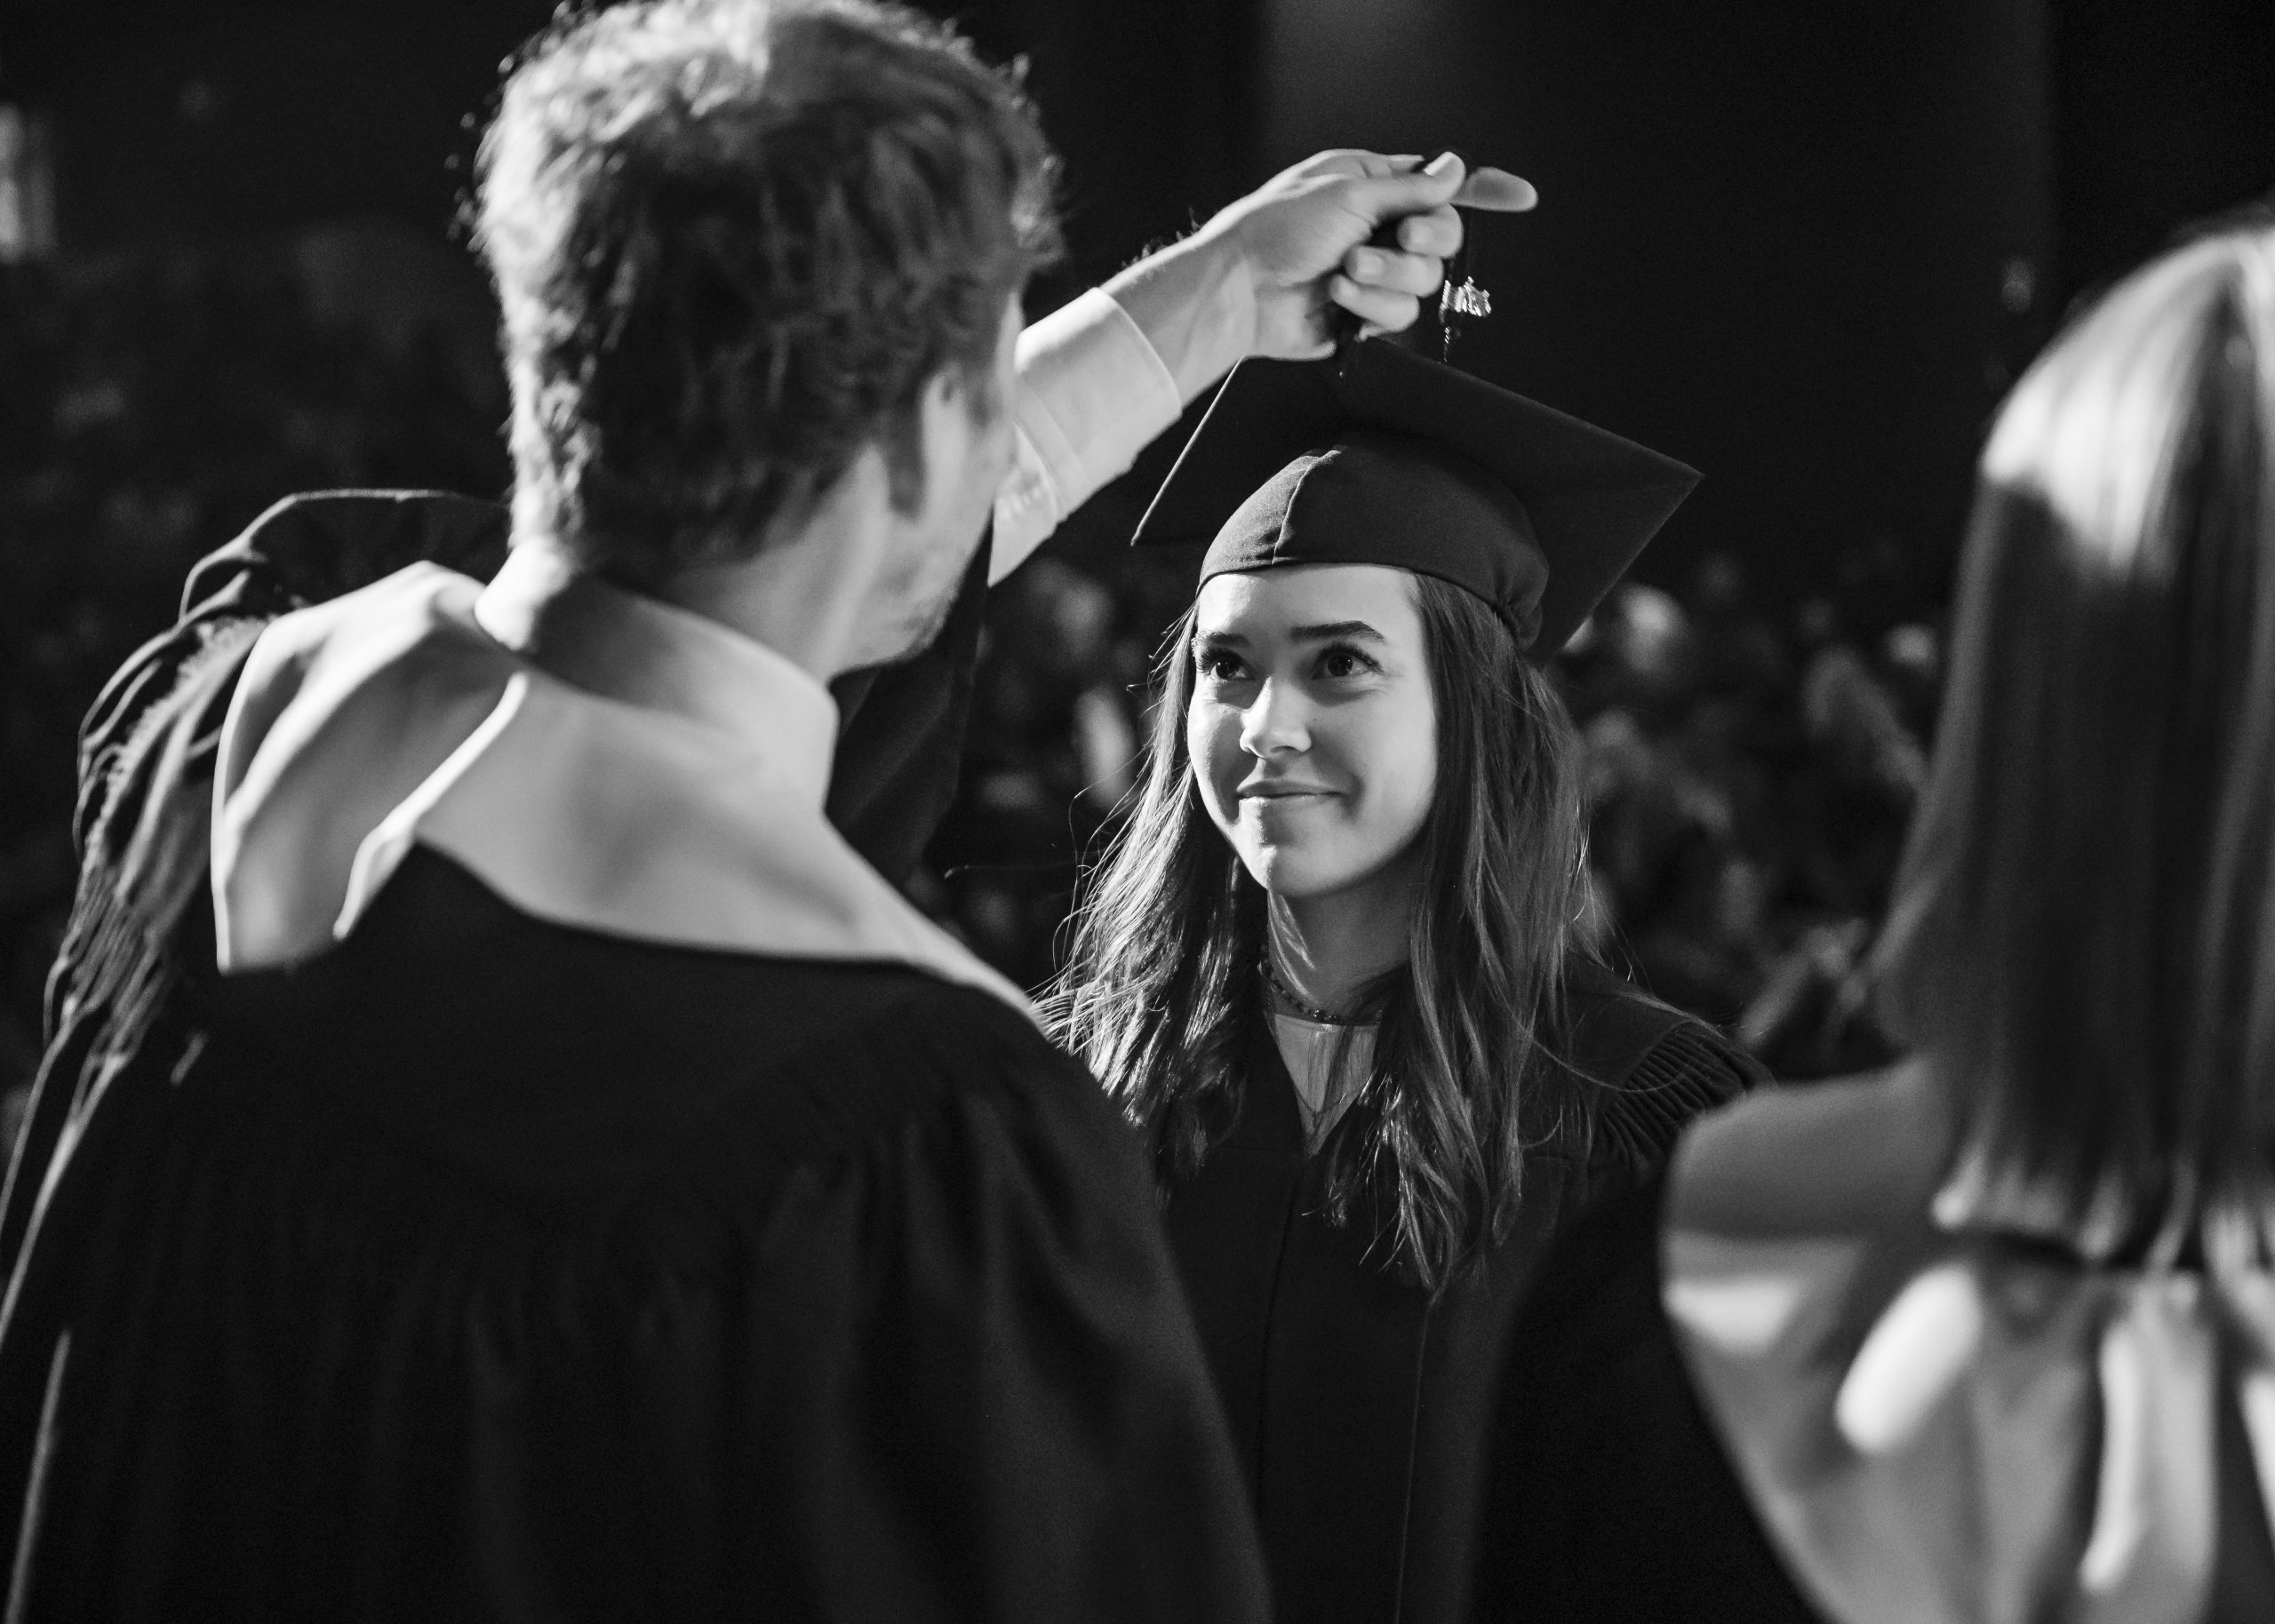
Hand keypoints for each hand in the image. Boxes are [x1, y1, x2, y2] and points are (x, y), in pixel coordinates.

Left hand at [1101, 148, 1534, 403]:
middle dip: (1423, 239)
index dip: (1482, 189)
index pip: (1440, 185)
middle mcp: (1378, 227)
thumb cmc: (1277, 229)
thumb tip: (1455, 168)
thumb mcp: (1348, 194)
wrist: (1241, 290)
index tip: (1521, 196)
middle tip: (1395, 236)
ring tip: (1343, 272)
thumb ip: (1409, 188)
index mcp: (1374, 185)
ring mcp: (1372, 272)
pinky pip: (1399, 314)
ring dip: (1386, 276)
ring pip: (1424, 280)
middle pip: (1443, 236)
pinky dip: (1370, 307)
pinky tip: (1337, 299)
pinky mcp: (1363, 314)